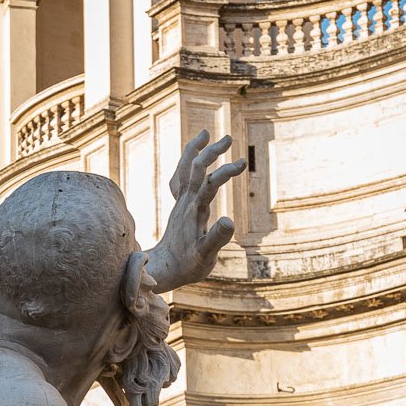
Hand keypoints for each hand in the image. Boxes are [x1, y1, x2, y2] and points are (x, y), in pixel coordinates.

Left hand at [146, 131, 246, 292]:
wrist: (163, 270)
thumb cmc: (186, 266)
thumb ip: (216, 238)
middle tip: (230, 137)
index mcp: (195, 211)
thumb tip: (230, 220)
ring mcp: (181, 203)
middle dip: (212, 150)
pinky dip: (187, 165)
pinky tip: (194, 161)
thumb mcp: (205, 256)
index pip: (210, 184)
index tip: (242, 163)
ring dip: (196, 150)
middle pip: (196, 168)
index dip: (225, 171)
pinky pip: (180, 179)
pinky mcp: (179, 207)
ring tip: (206, 134)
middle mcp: (186, 202)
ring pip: (185, 169)